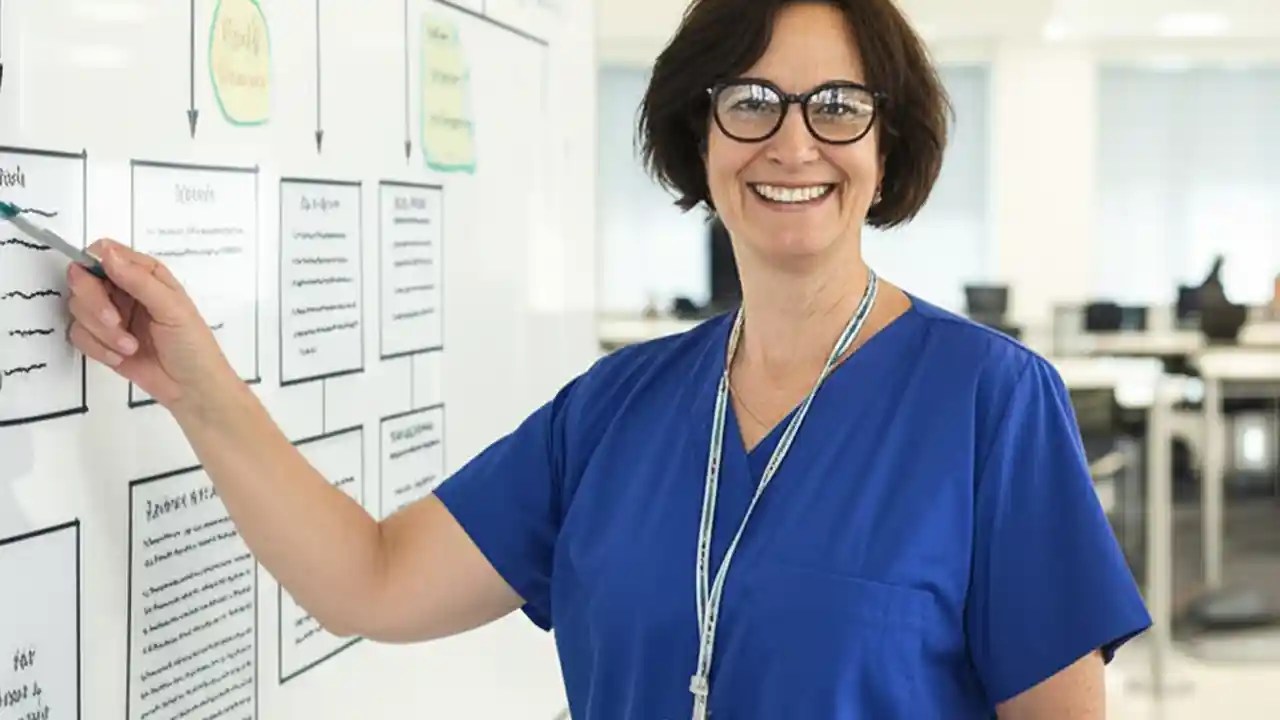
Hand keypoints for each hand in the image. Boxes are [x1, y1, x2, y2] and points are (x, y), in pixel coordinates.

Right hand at [65, 239, 236, 414]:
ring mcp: (112, 315)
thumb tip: (107, 254)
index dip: (93, 263)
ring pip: (78, 309)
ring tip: (130, 346)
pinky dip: (98, 348)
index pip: (105, 252)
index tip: (100, 282)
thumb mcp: (173, 308)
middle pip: (82, 279)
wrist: (191, 388)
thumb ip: (139, 280)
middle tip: (116, 322)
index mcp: (146, 274)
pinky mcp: (101, 339)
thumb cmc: (193, 345)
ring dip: (102, 332)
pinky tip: (121, 356)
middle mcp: (124, 290)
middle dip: (95, 303)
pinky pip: (79, 335)